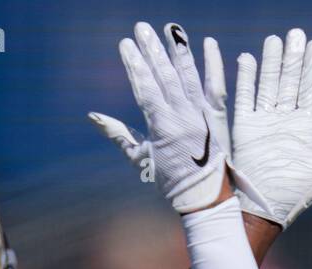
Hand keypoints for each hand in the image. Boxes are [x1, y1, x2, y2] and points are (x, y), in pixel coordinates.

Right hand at [90, 22, 227, 212]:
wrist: (205, 198)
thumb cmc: (170, 182)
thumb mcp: (140, 160)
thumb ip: (119, 135)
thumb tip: (93, 116)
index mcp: (161, 127)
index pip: (145, 88)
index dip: (134, 65)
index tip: (125, 44)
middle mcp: (182, 116)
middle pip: (165, 76)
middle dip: (152, 50)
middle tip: (141, 28)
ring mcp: (202, 114)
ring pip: (189, 76)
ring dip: (178, 51)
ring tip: (169, 28)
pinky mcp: (218, 116)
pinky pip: (217, 85)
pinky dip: (213, 64)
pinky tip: (207, 43)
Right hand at [231, 29, 311, 226]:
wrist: (264, 209)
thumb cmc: (296, 193)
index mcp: (304, 127)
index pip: (310, 90)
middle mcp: (284, 121)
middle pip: (289, 82)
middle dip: (293, 58)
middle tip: (296, 33)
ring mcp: (264, 123)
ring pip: (268, 85)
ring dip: (271, 63)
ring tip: (274, 40)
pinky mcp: (244, 128)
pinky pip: (244, 98)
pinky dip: (245, 80)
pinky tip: (248, 59)